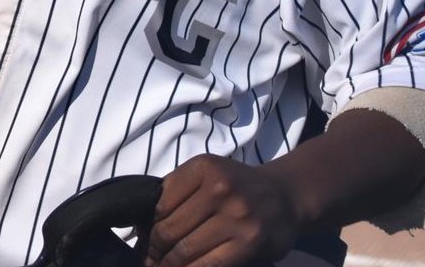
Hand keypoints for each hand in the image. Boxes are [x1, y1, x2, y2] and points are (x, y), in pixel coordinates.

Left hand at [147, 155, 296, 266]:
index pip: (159, 204)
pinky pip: (208, 265)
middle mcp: (220, 188)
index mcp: (203, 168)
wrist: (285, 196)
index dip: (145, 227)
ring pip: (185, 250)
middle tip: (148, 259)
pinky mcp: (249, 242)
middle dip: (153, 250)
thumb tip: (139, 225)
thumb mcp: (207, 175)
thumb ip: (176, 192)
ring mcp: (237, 216)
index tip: (141, 240)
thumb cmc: (236, 187)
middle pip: (169, 229)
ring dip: (167, 265)